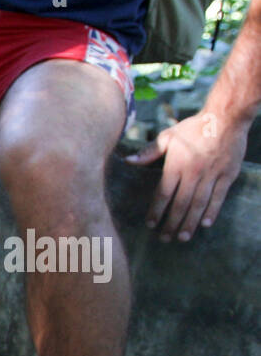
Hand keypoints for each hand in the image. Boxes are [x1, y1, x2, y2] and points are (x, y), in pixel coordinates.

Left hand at [126, 109, 247, 240]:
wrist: (226, 116)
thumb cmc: (194, 127)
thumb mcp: (169, 136)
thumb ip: (149, 152)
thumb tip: (128, 160)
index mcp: (177, 165)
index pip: (163, 194)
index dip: (156, 211)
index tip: (150, 225)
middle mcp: (194, 173)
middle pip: (180, 204)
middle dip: (171, 223)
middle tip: (164, 239)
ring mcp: (212, 175)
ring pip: (199, 204)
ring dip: (190, 223)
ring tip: (182, 238)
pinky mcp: (227, 175)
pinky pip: (219, 197)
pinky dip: (212, 212)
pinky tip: (205, 225)